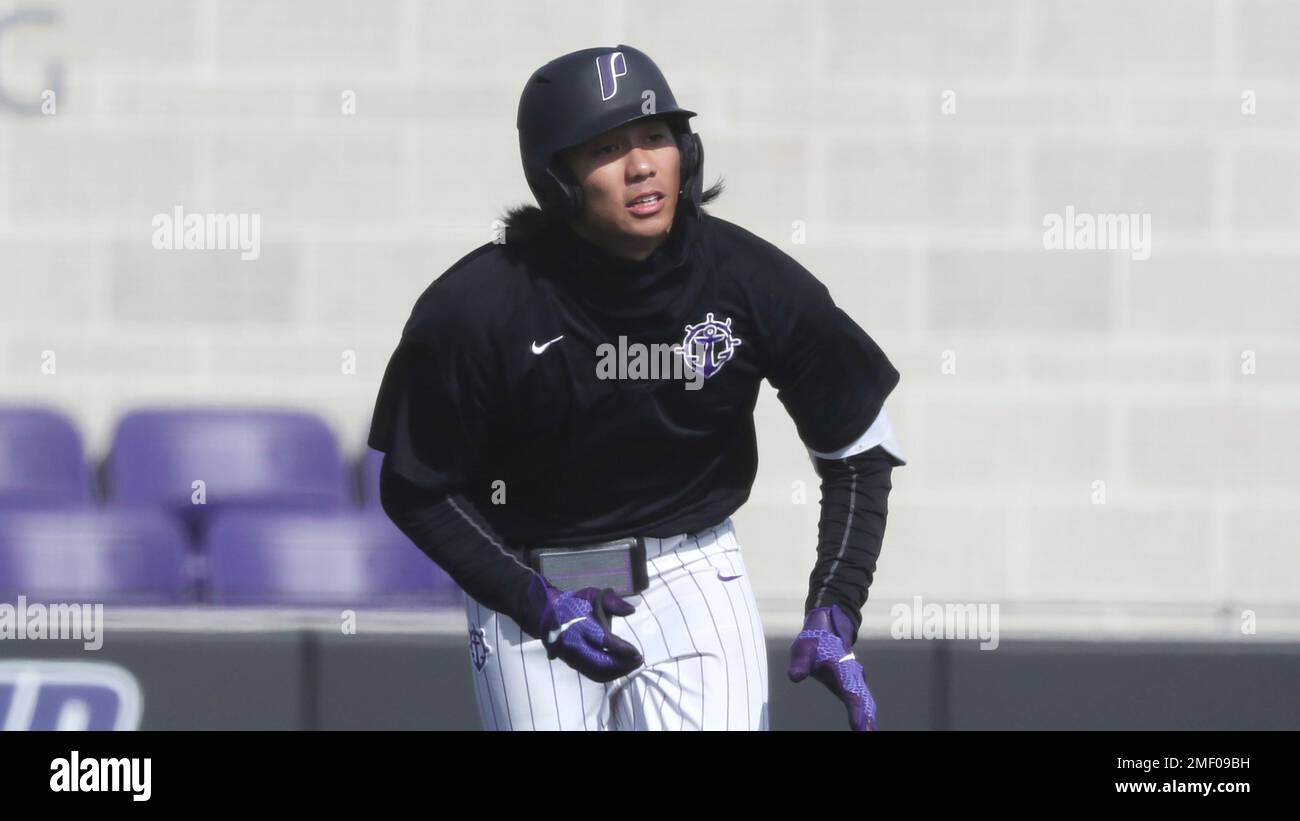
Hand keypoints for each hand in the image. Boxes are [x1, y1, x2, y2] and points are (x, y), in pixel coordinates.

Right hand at [526, 576, 643, 682]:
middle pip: (601, 662)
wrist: (547, 612)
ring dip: (616, 672)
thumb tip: (632, 611)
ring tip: (631, 666)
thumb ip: (613, 602)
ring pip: (596, 672)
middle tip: (639, 660)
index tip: (637, 653)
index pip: (605, 642)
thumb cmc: (574, 603)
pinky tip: (619, 669)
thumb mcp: (593, 595)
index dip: (623, 650)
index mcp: (581, 626)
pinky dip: (607, 674)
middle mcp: (574, 644)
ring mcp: (571, 656)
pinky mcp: (571, 663)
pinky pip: (591, 674)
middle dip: (623, 665)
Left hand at [788, 605, 877, 730]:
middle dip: (866, 717)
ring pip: (865, 699)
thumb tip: (794, 677)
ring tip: (869, 731)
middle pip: (862, 698)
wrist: (827, 630)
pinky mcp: (853, 684)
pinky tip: (868, 726)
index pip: (850, 691)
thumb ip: (800, 663)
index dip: (855, 709)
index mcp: (842, 668)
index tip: (858, 725)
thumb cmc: (814, 642)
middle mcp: (852, 675)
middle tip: (868, 732)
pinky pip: (863, 700)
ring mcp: (855, 680)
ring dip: (868, 716)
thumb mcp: (802, 649)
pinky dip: (867, 712)